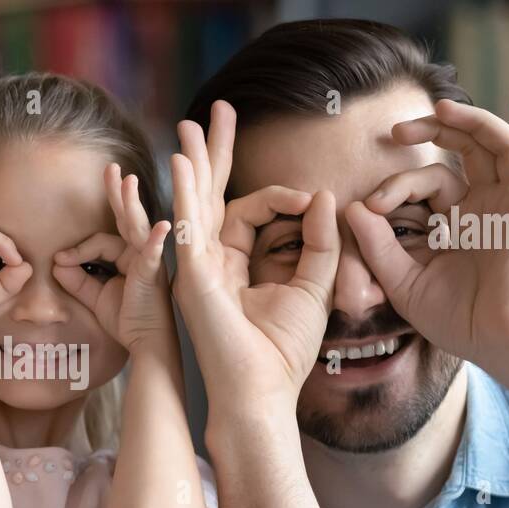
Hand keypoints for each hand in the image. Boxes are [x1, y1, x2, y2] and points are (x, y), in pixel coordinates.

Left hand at [52, 163, 172, 351]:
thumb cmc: (125, 318)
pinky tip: (160, 227)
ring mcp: (149, 260)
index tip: (60, 262)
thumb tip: (56, 263)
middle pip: (124, 219)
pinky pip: (152, 253)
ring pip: (135, 227)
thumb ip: (76, 279)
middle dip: (117, 194)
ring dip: (131, 203)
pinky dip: (154, 240)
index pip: (99, 242)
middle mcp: (140, 253)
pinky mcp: (152, 273)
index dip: (78, 249)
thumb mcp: (94, 296)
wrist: (145, 343)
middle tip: (111, 169)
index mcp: (127, 257)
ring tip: (127, 181)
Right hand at [171, 101, 339, 408]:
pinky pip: (187, 227)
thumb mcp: (314, 287)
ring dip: (194, 162)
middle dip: (216, 152)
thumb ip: (321, 242)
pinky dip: (185, 194)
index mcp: (235, 264)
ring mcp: (197, 269)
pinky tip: (183, 165)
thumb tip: (325, 197)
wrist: (261, 395)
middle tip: (217, 111)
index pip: (252, 211)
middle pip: (212, 195)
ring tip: (189, 126)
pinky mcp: (192, 278)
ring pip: (194, 203)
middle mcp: (210, 262)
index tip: (312, 202)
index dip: (283, 197)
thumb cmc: (283, 353)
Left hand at [345, 86, 508, 369]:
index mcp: (456, 223)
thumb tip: (353, 207)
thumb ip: (377, 246)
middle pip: (465, 151)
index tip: (372, 207)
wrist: (498, 341)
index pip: (428, 182)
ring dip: (471, 122)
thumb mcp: (402, 281)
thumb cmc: (454, 320)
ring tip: (439, 109)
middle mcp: (486, 207)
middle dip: (432, 133)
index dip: (396, 186)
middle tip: (396, 131)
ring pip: (498, 145)